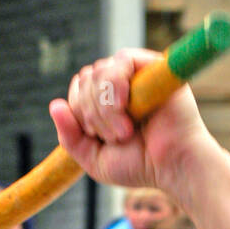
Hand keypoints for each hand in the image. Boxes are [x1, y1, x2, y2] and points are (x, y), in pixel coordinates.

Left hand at [49, 48, 211, 192]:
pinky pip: (120, 61)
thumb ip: (71, 137)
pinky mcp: (153, 67)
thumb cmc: (141, 166)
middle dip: (92, 113)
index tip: (98, 138)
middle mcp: (121, 85)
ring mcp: (137, 75)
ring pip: (98, 72)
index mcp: (107, 103)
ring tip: (125, 131)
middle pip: (85, 80)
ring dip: (104, 107)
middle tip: (117, 138)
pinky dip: (115, 85)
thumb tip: (55, 105)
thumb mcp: (95, 159)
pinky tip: (125, 107)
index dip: (79, 111)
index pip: (78, 90)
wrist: (174, 167)